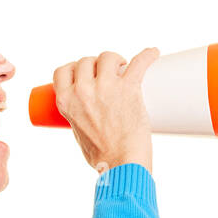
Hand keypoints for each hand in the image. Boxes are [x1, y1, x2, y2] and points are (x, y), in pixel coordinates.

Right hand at [52, 48, 158, 173]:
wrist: (122, 164)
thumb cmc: (103, 157)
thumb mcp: (78, 134)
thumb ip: (80, 120)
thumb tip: (90, 117)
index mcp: (66, 101)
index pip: (63, 71)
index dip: (75, 69)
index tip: (85, 73)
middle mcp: (83, 91)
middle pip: (86, 61)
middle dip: (97, 64)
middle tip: (109, 74)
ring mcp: (106, 87)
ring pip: (108, 57)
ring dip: (116, 60)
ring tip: (125, 68)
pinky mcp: (129, 88)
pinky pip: (139, 63)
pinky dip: (148, 56)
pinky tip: (154, 53)